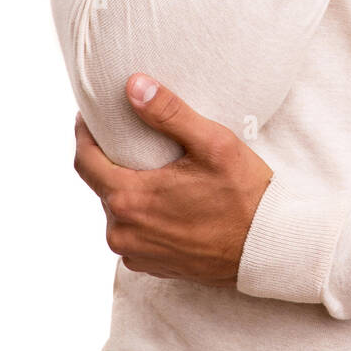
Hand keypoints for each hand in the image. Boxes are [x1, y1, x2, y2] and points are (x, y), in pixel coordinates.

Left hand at [73, 75, 273, 286]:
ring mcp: (135, 253)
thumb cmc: (244, 195)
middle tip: (129, 135)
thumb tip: (133, 85)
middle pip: (101, 184)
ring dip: (127, 187)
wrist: (266, 249)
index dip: (84, 133)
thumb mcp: (212, 144)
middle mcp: (123, 232)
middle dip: (110, 158)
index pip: (85, 160)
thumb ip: (169, 113)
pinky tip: (166, 199)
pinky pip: (133, 231)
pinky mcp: (150, 265)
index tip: (90, 115)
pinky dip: (141, 212)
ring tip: (153, 167)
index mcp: (130, 199)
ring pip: (117, 209)